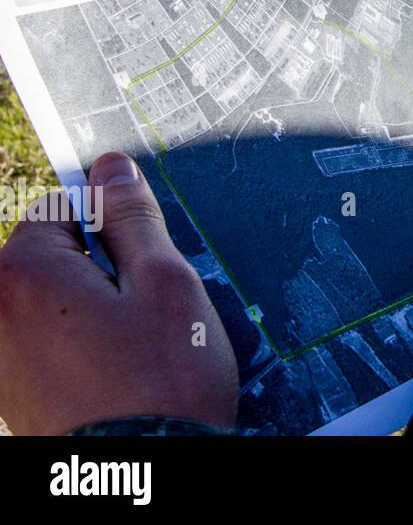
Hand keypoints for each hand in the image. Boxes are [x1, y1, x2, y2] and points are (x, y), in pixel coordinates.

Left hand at [0, 153, 238, 435]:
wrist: (146, 479)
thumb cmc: (161, 380)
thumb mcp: (164, 282)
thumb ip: (132, 218)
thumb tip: (111, 167)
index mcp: (22, 273)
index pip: (63, 205)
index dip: (114, 221)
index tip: (149, 252)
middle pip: (54, 254)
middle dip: (103, 266)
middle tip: (150, 307)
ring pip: (55, 299)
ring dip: (95, 307)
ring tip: (138, 345)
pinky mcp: (11, 391)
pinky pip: (49, 339)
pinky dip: (83, 343)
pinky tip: (121, 370)